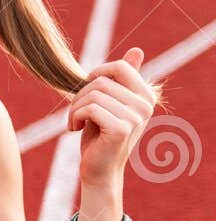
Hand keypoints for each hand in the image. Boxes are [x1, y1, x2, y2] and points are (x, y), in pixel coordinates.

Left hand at [68, 46, 154, 187]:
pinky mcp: (121, 129)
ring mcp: (136, 117)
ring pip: (93, 94)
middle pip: (102, 80)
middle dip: (80, 95)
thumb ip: (122, 80)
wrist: (98, 170)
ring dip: (75, 108)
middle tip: (76, 113)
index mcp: (146, 95)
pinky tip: (74, 129)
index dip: (95, 74)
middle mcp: (145, 105)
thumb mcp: (109, 104)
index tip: (85, 92)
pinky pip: (89, 108)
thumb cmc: (99, 136)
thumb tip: (137, 50)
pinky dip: (74, 117)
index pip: (119, 66)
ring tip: (75, 122)